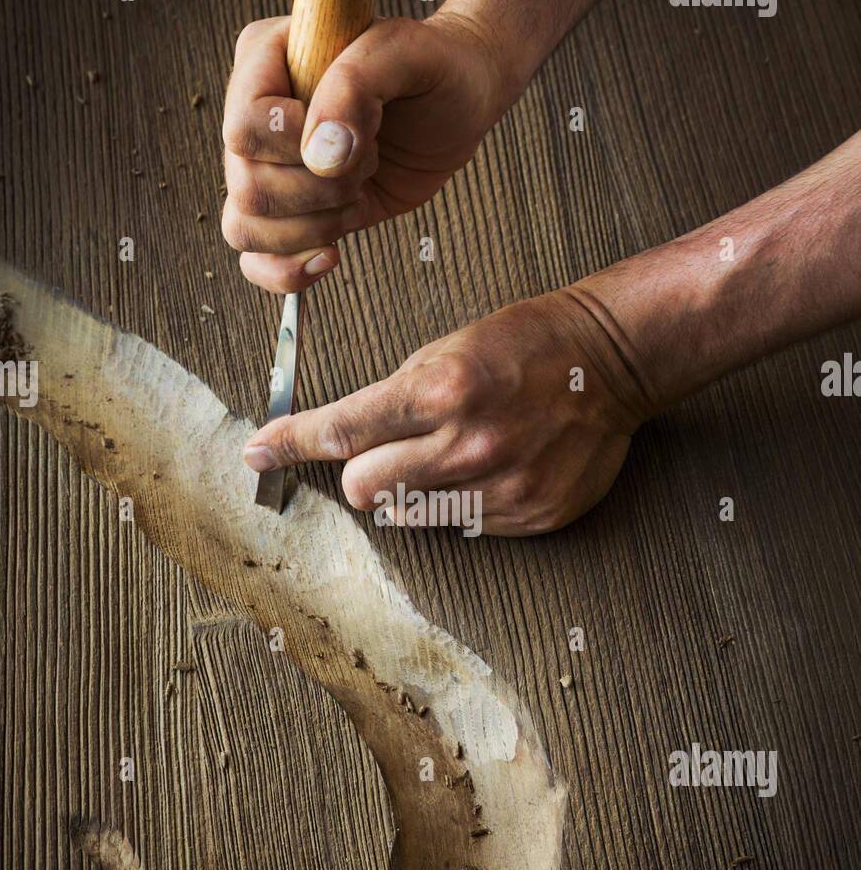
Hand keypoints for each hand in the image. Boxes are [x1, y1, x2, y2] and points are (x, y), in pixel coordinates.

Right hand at [221, 11, 505, 293]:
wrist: (457, 101)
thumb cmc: (432, 65)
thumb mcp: (406, 52)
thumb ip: (357, 85)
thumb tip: (320, 153)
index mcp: (266, 59)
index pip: (245, 125)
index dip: (295, 146)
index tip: (357, 131)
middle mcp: (256, 116)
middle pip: (247, 186)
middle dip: (321, 190)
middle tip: (370, 160)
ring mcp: (269, 167)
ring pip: (246, 227)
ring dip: (314, 227)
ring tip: (360, 193)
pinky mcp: (294, 211)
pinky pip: (257, 259)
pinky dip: (289, 272)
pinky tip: (331, 257)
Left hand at [242, 287, 651, 536]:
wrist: (612, 361)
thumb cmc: (528, 343)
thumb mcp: (451, 345)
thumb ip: (397, 395)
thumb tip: (343, 437)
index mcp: (442, 390)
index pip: (341, 430)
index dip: (289, 444)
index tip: (256, 453)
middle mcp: (467, 444)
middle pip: (362, 487)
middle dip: (362, 470)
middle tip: (388, 449)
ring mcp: (500, 486)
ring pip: (406, 514)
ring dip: (409, 489)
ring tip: (448, 455)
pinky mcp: (528, 514)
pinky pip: (460, 526)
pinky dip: (459, 502)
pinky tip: (490, 468)